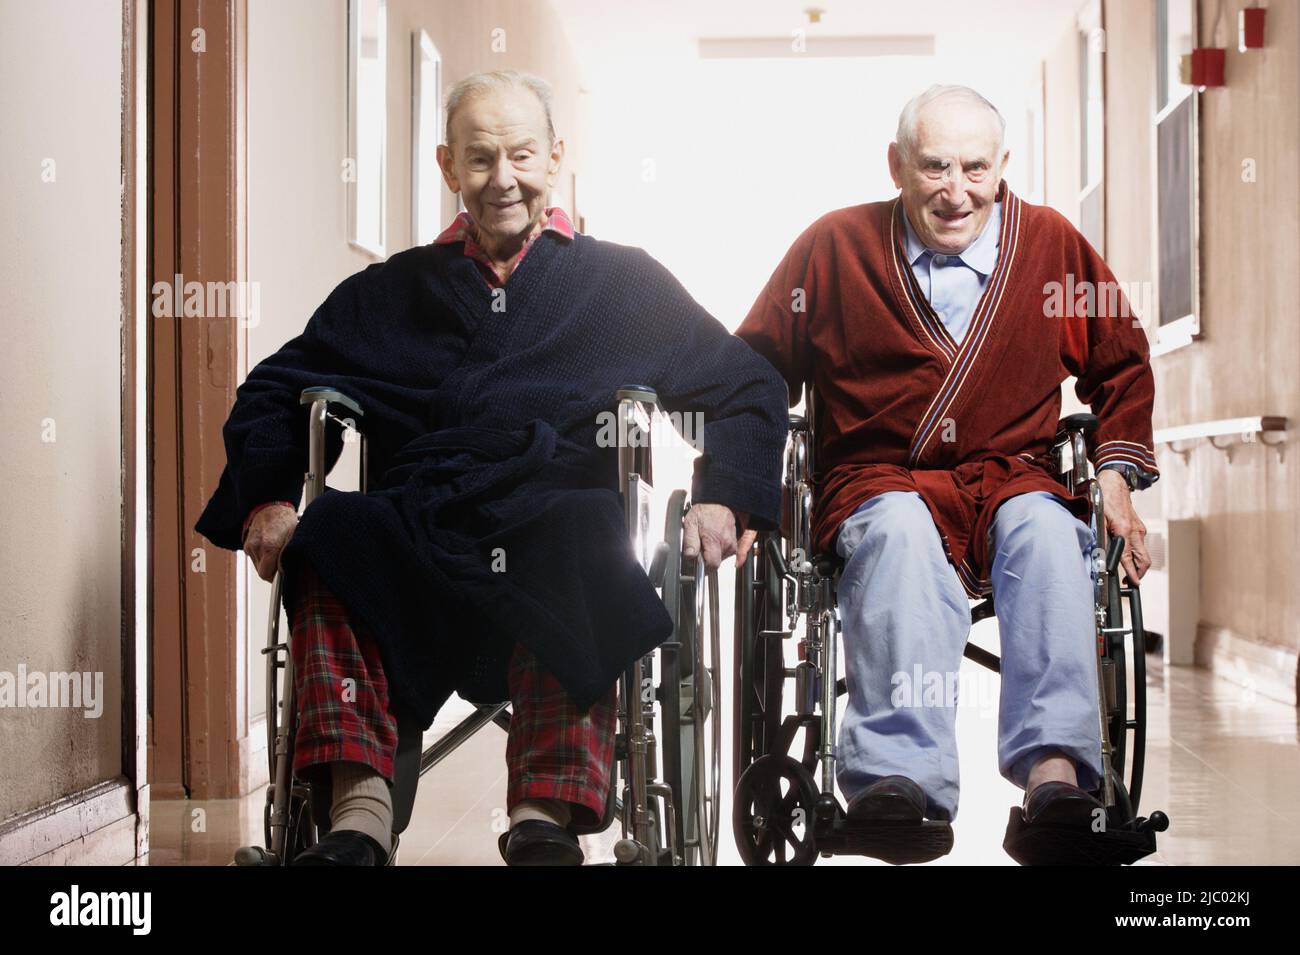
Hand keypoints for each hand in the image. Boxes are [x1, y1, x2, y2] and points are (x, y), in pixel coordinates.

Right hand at [244, 503, 298, 580]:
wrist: (271, 506)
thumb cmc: (284, 520)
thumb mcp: (293, 537)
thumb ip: (289, 555)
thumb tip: (288, 571)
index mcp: (270, 546)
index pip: (267, 575)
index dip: (275, 578)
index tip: (282, 576)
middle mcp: (257, 547)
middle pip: (262, 572)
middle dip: (272, 572)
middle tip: (282, 567)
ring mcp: (250, 546)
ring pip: (258, 566)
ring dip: (267, 565)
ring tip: (276, 554)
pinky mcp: (246, 545)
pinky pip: (254, 558)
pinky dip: (262, 558)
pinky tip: (270, 549)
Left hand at [682, 503, 756, 570]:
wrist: (718, 501)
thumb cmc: (704, 511)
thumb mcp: (690, 523)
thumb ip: (690, 542)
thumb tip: (690, 556)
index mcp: (715, 540)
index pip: (712, 565)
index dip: (703, 567)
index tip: (698, 562)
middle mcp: (726, 543)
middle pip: (716, 562)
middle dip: (707, 558)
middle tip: (700, 546)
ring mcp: (732, 543)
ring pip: (721, 558)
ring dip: (713, 553)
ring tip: (707, 540)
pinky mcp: (735, 543)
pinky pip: (726, 553)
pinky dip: (719, 551)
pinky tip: (714, 546)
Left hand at [1098, 469, 1148, 584]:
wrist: (1115, 483)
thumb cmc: (1105, 498)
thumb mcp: (1098, 517)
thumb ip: (1100, 536)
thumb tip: (1100, 553)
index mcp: (1125, 530)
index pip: (1129, 557)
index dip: (1131, 572)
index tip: (1133, 583)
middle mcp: (1135, 531)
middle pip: (1143, 559)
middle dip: (1139, 573)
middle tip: (1130, 582)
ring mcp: (1139, 529)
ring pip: (1143, 554)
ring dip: (1138, 565)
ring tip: (1129, 573)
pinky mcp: (1139, 527)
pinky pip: (1140, 545)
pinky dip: (1136, 555)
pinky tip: (1128, 557)